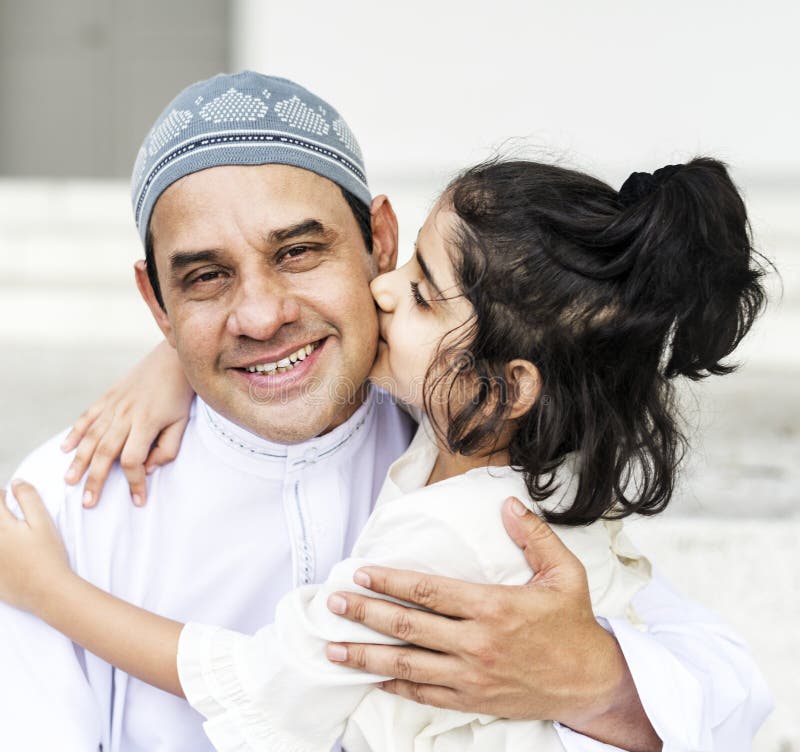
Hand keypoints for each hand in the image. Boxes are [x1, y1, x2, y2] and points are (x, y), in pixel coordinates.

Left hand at [0, 481, 71, 613]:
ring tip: (9, 534)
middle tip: (8, 516)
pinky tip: (8, 553)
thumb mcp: (43, 523)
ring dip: (0, 531)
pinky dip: (0, 552)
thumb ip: (29, 499)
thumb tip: (17, 483)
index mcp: (1, 526)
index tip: (9, 497)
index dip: (2, 496)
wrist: (47, 591)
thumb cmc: (48, 556)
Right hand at [61, 332, 193, 507]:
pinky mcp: (108, 396)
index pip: (133, 460)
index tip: (138, 501)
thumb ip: (167, 449)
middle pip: (105, 453)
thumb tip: (146, 470)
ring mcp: (113, 404)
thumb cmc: (180, 395)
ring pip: (91, 437)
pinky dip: (75, 433)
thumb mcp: (182, 424)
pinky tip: (66, 448)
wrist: (173, 359)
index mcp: (146, 423)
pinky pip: (87, 416)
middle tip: (88, 503)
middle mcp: (125, 415)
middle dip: (95, 480)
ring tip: (70, 480)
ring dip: (79, 460)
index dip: (134, 483)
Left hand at [326, 497, 659, 750]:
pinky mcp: (473, 699)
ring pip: (407, 664)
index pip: (429, 591)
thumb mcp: (565, 572)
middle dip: (366, 614)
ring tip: (334, 647)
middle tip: (333, 604)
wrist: (590, 682)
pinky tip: (373, 678)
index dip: (391, 581)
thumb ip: (534, 535)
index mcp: (493, 607)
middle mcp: (476, 643)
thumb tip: (508, 504)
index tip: (362, 573)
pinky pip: (425, 694)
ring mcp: (472, 675)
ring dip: (367, 655)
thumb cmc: (573, 625)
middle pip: (408, 627)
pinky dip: (395, 686)